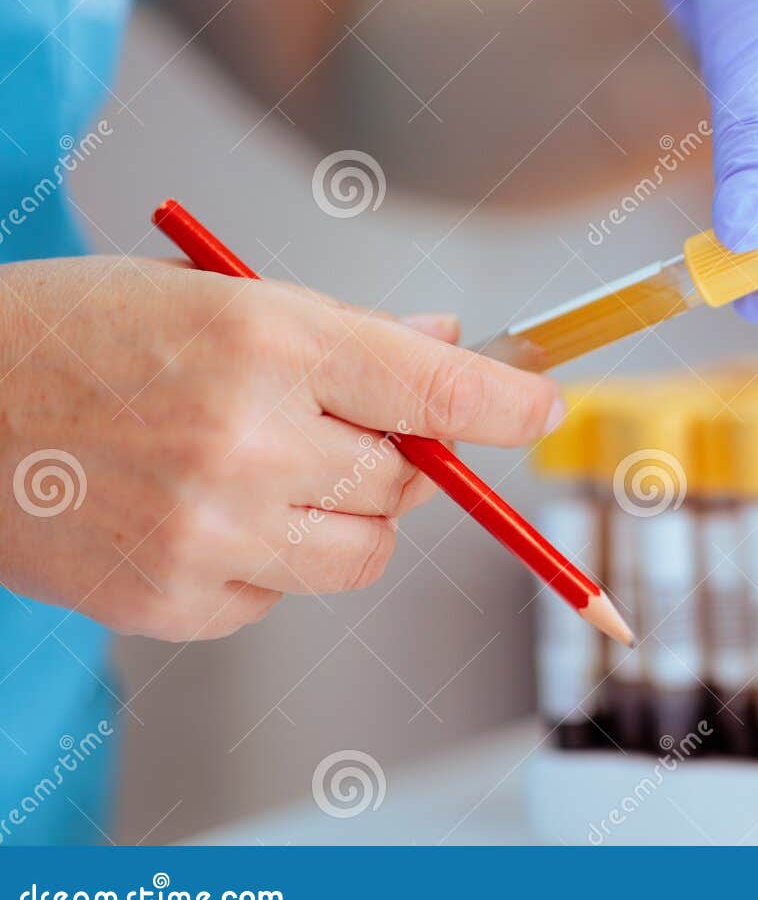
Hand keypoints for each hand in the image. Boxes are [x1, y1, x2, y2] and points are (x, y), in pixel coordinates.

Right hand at [0, 257, 561, 640]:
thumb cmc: (74, 337)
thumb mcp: (215, 298)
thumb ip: (344, 333)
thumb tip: (446, 345)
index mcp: (266, 340)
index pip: (434, 385)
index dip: (507, 400)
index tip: (542, 405)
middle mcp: (249, 439)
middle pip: (408, 477)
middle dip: (401, 456)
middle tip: (345, 429)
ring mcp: (213, 530)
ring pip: (364, 551)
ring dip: (346, 517)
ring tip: (261, 472)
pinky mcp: (178, 601)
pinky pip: (283, 594)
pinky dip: (269, 561)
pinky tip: (197, 514)